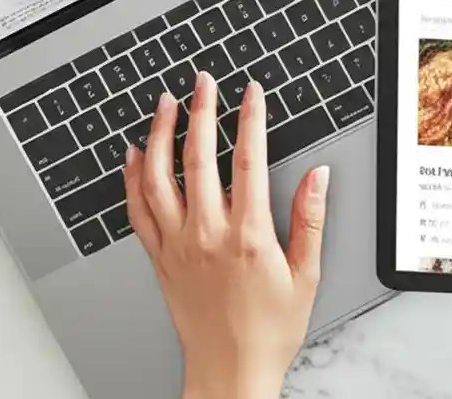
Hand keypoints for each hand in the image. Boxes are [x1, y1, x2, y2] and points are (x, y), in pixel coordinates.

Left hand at [124, 73, 328, 398]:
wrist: (230, 370)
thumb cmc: (270, 329)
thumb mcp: (307, 274)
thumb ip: (311, 220)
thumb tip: (318, 177)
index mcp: (248, 235)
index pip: (248, 161)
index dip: (250, 119)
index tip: (251, 92)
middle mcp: (207, 234)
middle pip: (198, 158)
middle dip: (201, 111)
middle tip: (203, 82)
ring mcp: (178, 245)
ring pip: (159, 177)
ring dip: (160, 134)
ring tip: (165, 104)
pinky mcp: (159, 259)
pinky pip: (138, 210)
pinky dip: (132, 177)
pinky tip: (134, 154)